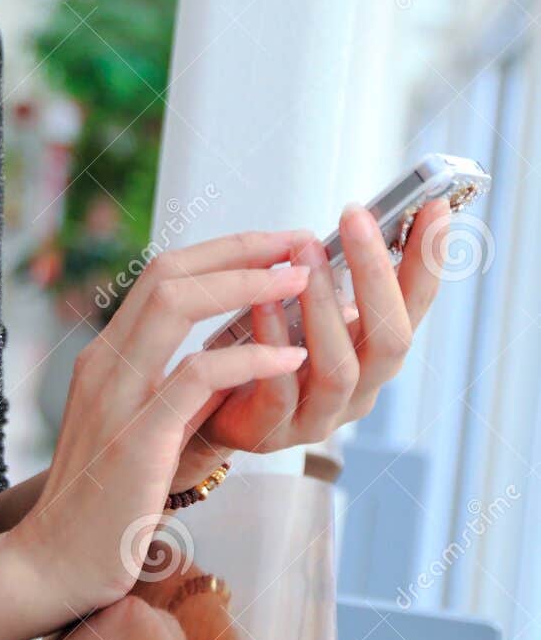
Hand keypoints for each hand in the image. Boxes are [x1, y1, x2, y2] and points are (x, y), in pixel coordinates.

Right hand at [5, 230, 315, 624]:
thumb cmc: (103, 503)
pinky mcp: (136, 441)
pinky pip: (194, 378)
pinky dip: (247, 358)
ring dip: (245, 286)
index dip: (223, 251)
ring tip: (299, 283)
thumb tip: (231, 357)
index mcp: (106, 358)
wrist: (51, 564)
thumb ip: (170, 390)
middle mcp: (104, 364)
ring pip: (174, 306)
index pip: (162, 275)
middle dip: (238, 251)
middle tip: (297, 243)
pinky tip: (290, 355)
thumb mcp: (136, 427)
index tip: (275, 244)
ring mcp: (116, 398)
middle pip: (167, 274)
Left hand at [170, 196, 450, 486]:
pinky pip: (281, 392)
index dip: (427, 260)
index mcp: (373, 353)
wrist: (207, 407)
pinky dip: (274, 341)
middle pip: (391, 339)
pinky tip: (264, 304)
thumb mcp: (305, 306)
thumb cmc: (261, 348)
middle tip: (356, 217)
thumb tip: (354, 219)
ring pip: (340, 369)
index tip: (433, 208)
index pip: (414, 305)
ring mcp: (319, 415)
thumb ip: (331, 275)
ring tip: (304, 253)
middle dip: (377, 273)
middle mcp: (360, 388)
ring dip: (323, 305)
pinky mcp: (271, 432)